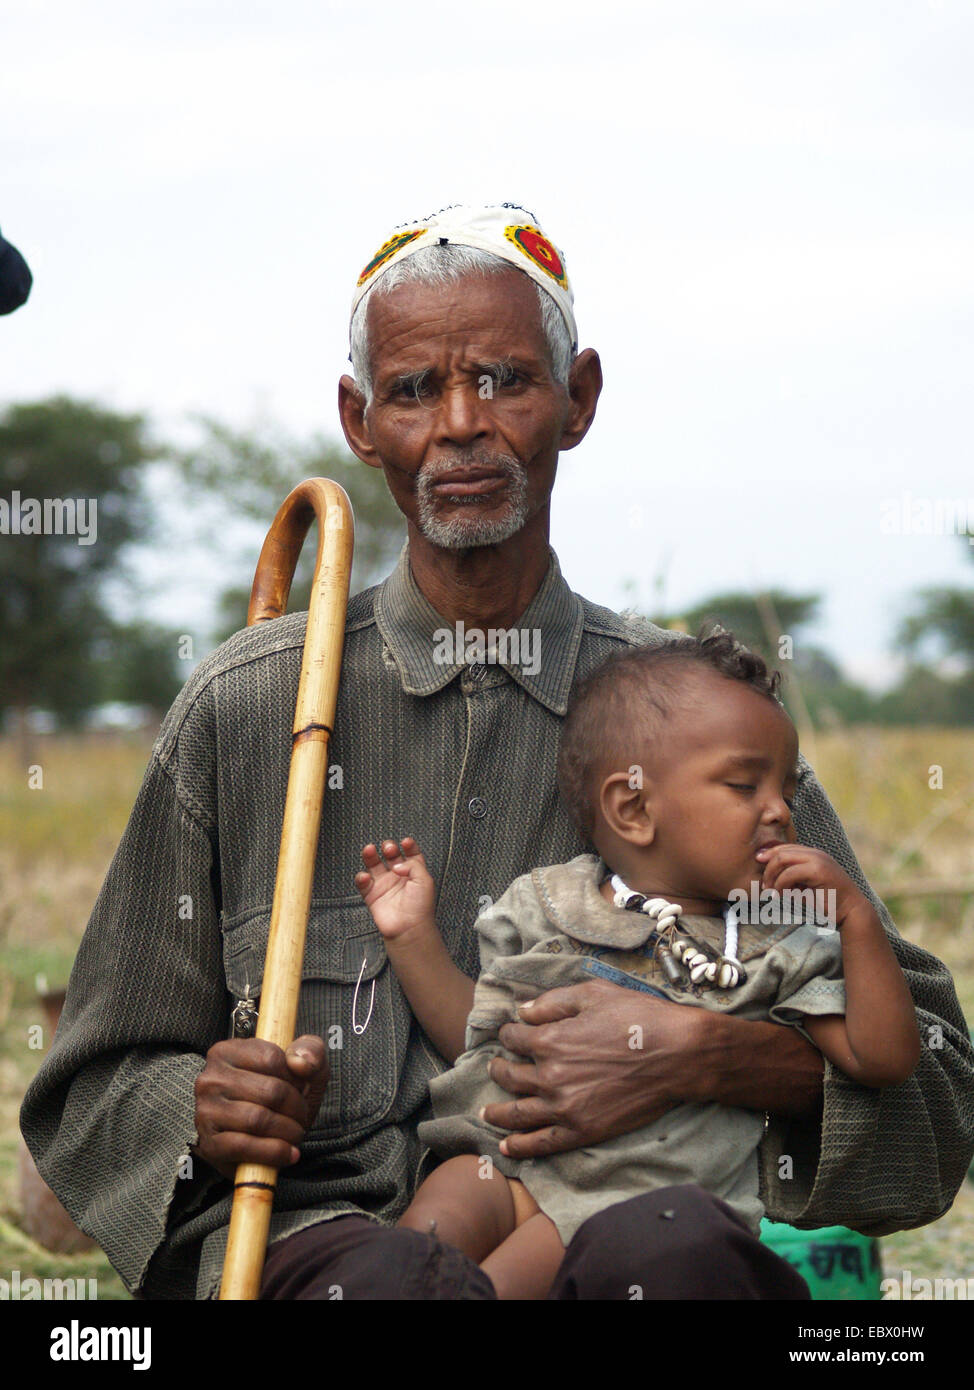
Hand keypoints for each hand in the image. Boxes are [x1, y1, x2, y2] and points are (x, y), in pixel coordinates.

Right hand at [192, 1035, 328, 1181]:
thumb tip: (300, 1063)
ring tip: (296, 1133)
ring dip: (288, 1131)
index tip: (301, 1088)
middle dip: (296, 1108)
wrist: (254, 1139)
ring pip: (258, 1119)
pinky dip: (274, 1152)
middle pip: (270, 1091)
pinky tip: (289, 1153)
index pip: (271, 1058)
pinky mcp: (209, 1143)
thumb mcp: (300, 1065)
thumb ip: (310, 1050)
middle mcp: (211, 1079)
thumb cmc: (277, 1094)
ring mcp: (206, 1111)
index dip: (296, 1077)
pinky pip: (245, 1147)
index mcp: (227, 1051)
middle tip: (301, 1116)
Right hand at [354, 838, 436, 942]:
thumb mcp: (425, 880)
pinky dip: (361, 877)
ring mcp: (385, 885)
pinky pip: (363, 883)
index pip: (410, 854)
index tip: (405, 842)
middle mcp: (399, 877)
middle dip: (388, 848)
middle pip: (390, 856)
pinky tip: (366, 876)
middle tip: (388, 847)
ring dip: (370, 856)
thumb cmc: (420, 907)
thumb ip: (412, 864)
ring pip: (374, 865)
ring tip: (369, 849)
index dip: (408, 846)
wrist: (409, 928)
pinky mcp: (372, 895)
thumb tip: (397, 863)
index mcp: (414, 873)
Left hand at [481, 979, 706, 1159]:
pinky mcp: (583, 1130)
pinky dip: (520, 1147)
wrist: (678, 1055)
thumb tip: (522, 1010)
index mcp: (550, 1040)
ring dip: (498, 1113)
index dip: (509, 1033)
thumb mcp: (593, 994)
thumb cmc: (639, 1017)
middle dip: (498, 1070)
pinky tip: (506, 1147)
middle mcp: (550, 1075)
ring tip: (487, 1114)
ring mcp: (565, 1107)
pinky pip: (543, 1143)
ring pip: (518, 1113)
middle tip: (495, 1069)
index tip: (510, 1034)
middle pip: (510, 1076)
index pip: (513, 1038)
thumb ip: (553, 1002)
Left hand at [756, 843, 868, 925]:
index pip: (785, 847)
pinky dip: (780, 884)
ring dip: (772, 876)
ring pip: (783, 858)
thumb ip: (790, 878)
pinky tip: (781, 895)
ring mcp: (818, 860)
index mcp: (813, 855)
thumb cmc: (827, 902)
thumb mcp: (804, 887)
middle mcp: (816, 853)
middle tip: (763, 885)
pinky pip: (790, 873)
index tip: (758, 866)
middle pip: (781, 851)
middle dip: (767, 866)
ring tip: (770, 891)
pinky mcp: (819, 871)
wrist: (851, 911)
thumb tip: (767, 877)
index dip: (769, 854)